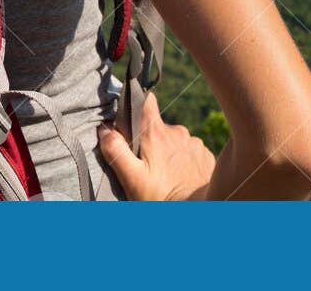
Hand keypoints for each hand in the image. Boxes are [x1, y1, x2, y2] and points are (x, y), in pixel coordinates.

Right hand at [97, 93, 215, 199]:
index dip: (137, 104)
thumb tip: (105, 130)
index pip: (147, 101)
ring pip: (174, 141)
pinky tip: (178, 178)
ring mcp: (194, 142)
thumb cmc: (161, 197)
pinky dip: (181, 161)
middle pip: (157, 127)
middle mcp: (177, 131)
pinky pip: (188, 152)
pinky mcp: (205, 154)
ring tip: (163, 176)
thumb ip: (116, 151)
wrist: (199, 210)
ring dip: (167, 153)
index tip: (131, 116)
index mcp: (157, 133)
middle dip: (149, 142)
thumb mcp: (132, 178)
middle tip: (145, 166)